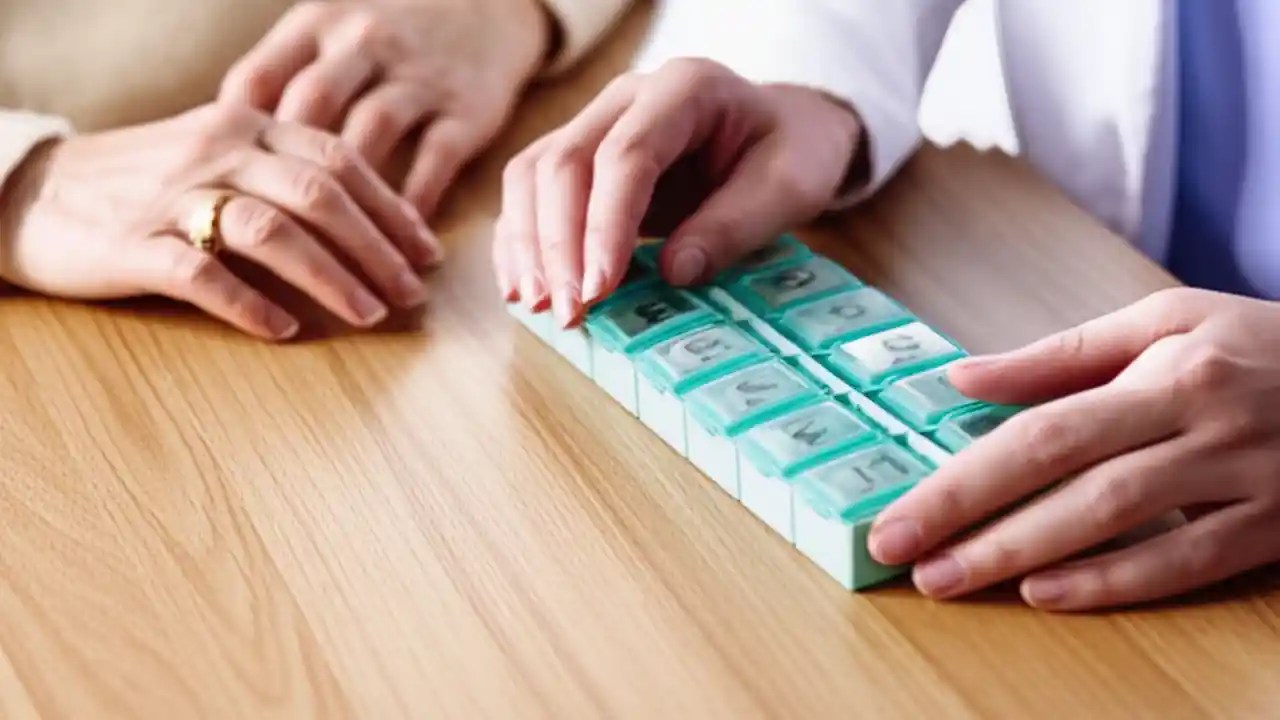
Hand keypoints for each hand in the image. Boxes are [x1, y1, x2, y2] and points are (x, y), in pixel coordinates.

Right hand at [0, 103, 441, 339]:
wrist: (34, 192)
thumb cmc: (146, 182)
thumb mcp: (218, 155)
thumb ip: (283, 172)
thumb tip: (371, 224)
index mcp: (245, 124)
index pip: (338, 159)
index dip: (390, 208)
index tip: (427, 252)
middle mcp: (215, 150)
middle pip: (317, 193)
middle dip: (376, 247)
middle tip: (410, 293)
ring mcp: (172, 195)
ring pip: (270, 229)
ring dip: (330, 275)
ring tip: (368, 314)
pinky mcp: (132, 243)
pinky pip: (200, 274)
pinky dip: (249, 303)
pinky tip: (284, 330)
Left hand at [222, 0, 552, 216]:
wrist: (490, 6)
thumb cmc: (390, 33)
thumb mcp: (330, 32)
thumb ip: (282, 80)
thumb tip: (225, 151)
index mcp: (316, 26)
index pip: (256, 81)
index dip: (230, 141)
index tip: (219, 196)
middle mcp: (363, 44)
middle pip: (310, 111)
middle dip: (285, 179)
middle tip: (263, 241)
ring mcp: (417, 76)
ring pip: (372, 135)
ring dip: (351, 201)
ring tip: (334, 255)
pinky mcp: (466, 108)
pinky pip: (434, 160)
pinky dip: (413, 204)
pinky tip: (395, 246)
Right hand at [493, 58, 863, 327]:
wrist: (783, 129)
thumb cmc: (792, 153)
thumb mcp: (791, 187)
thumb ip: (738, 224)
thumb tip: (674, 272)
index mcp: (685, 89)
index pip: (626, 155)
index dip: (605, 225)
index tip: (600, 289)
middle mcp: (626, 98)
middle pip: (565, 163)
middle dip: (558, 245)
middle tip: (570, 312)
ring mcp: (596, 122)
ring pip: (534, 174)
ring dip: (528, 245)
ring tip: (540, 306)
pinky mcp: (580, 156)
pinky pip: (530, 192)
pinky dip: (520, 241)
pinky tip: (524, 289)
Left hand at [868, 288, 1279, 610]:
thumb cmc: (1257, 345)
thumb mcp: (1167, 321)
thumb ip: (1062, 354)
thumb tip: (962, 376)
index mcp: (1167, 369)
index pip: (1043, 428)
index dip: (963, 475)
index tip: (901, 514)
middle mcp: (1202, 424)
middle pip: (1070, 477)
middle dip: (977, 522)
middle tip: (903, 556)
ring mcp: (1244, 479)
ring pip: (1121, 523)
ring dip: (1028, 556)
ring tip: (955, 580)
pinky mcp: (1275, 527)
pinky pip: (1188, 564)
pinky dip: (1118, 583)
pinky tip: (1050, 595)